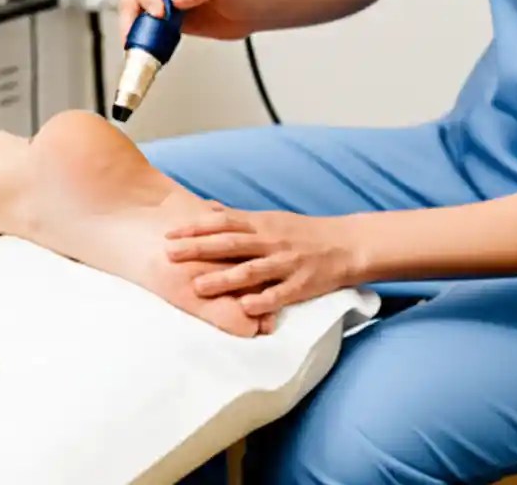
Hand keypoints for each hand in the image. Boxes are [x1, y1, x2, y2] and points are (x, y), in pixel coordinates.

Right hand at [117, 0, 273, 41]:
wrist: (254, 10)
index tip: (160, 9)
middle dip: (131, 11)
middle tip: (139, 31)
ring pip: (135, 11)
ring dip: (131, 28)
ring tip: (136, 45)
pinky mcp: (167, 20)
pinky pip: (147, 29)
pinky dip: (143, 40)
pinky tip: (145, 52)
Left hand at [164, 209, 361, 316]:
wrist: (348, 244)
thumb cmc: (304, 233)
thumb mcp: (271, 218)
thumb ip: (239, 218)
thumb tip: (207, 208)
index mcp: (262, 224)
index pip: (223, 223)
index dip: (195, 228)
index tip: (169, 233)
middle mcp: (271, 241)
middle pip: (231, 244)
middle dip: (199, 249)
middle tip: (170, 255)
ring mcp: (287, 263)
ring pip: (251, 270)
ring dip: (224, 279)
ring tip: (198, 286)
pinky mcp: (302, 285)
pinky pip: (280, 294)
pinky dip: (262, 301)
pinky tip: (243, 308)